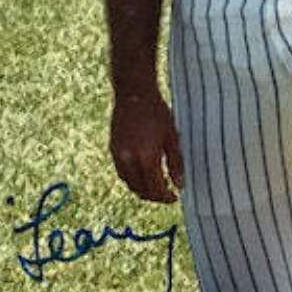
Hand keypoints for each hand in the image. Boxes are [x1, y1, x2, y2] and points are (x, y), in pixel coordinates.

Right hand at [109, 87, 183, 203]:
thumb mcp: (172, 137)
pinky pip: (122, 173)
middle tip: (166, 195)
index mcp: (146, 157)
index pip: (156, 188)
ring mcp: (118, 155)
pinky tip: (143, 176)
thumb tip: (179, 185)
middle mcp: (129, 160)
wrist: (134, 94)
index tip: (175, 197)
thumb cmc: (157, 112)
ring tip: (156, 188)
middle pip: (141, 190)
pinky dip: (133, 180)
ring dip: (142, 191)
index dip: (166, 197)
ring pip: (130, 184)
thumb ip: (176, 163)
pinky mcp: (112, 150)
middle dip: (155, 197)